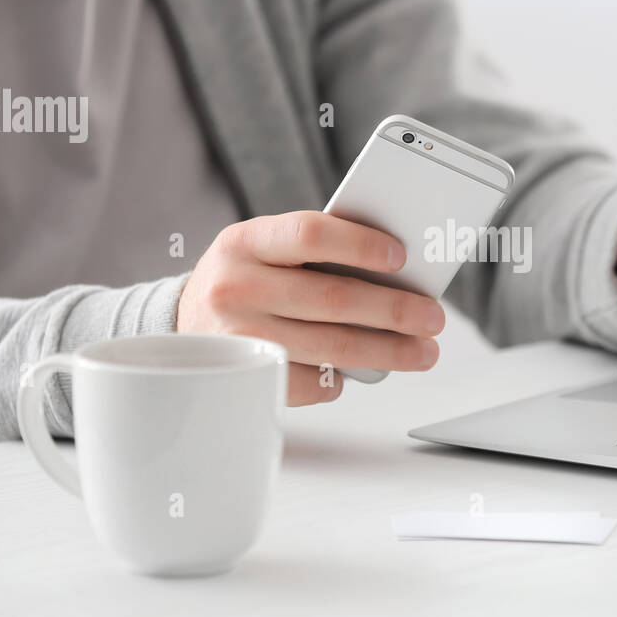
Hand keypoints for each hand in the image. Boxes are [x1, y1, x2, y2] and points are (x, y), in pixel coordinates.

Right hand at [176, 211, 444, 404]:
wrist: (184, 326)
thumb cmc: (246, 280)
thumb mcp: (264, 250)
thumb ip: (315, 250)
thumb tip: (398, 268)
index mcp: (245, 242)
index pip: (311, 234)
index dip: (361, 244)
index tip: (402, 257)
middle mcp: (236, 287)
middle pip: (334, 298)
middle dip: (395, 310)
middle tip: (433, 316)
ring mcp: (240, 337)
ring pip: (333, 346)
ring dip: (389, 351)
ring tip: (424, 350)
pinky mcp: (249, 379)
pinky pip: (315, 382)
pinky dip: (347, 377)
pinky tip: (368, 369)